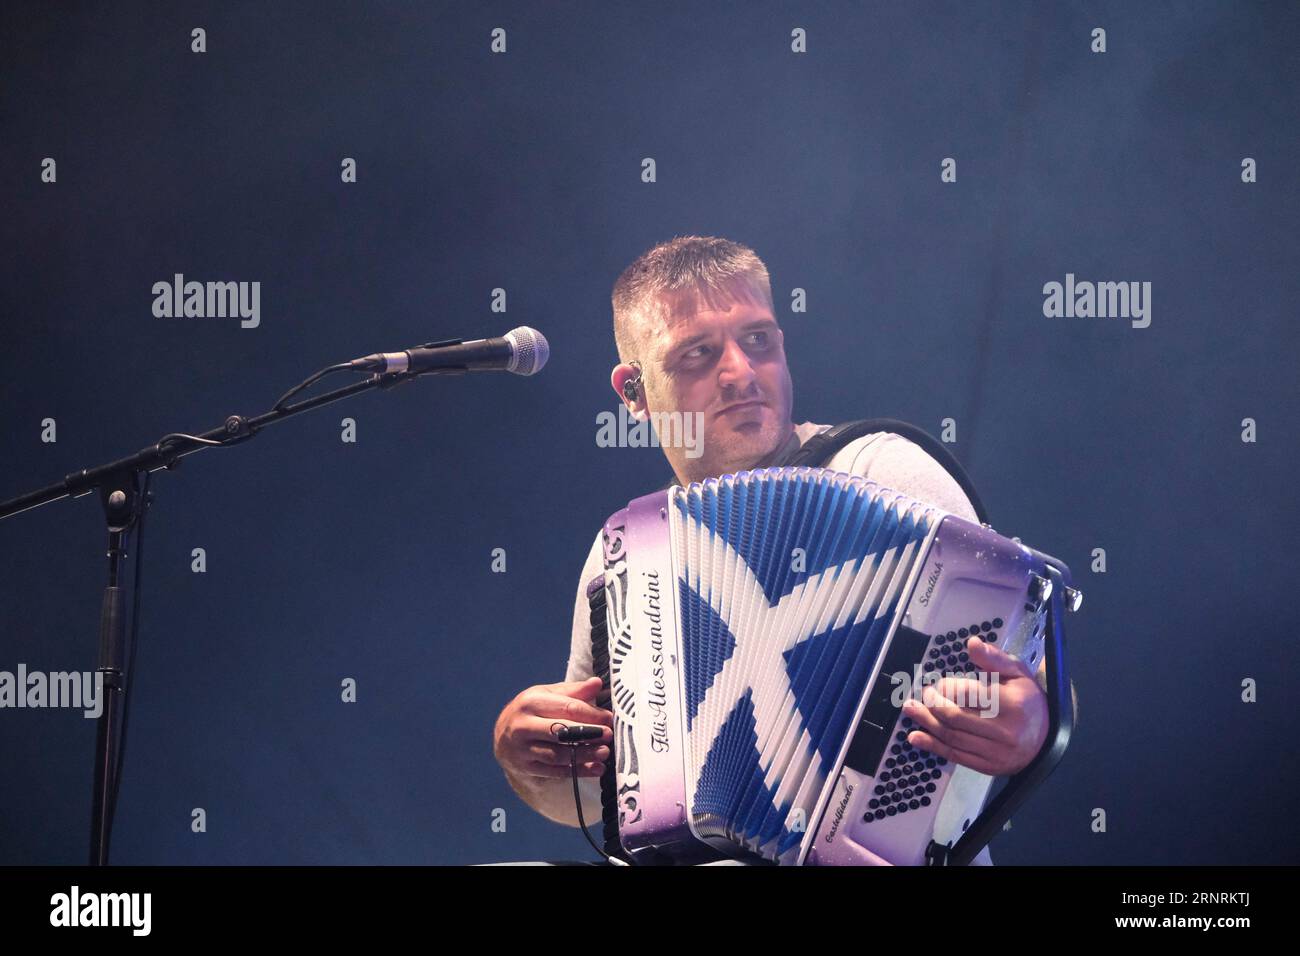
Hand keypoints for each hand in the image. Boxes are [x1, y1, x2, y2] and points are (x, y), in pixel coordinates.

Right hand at [493, 677, 613, 779]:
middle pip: (561, 731)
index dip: (591, 714)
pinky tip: (596, 769)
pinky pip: (556, 772)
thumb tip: (597, 683)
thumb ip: (574, 691)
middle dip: (588, 733)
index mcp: (530, 702)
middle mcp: (523, 726)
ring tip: (605, 753)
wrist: (502, 736)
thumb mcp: (548, 695)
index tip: (610, 718)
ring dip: (584, 755)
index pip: (566, 708)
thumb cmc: (532, 711)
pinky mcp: (526, 768)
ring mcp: (523, 749)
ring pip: (558, 754)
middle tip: (609, 735)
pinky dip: (578, 771)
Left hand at [902, 636, 1047, 776]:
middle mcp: (1005, 731)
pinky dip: (933, 746)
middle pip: (956, 716)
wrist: (1047, 739)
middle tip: (925, 694)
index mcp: (1012, 704)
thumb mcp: (1018, 674)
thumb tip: (972, 643)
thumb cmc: (1028, 701)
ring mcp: (997, 752)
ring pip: (952, 737)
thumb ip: (994, 658)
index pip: (969, 694)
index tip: (940, 683)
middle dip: (933, 704)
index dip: (948, 686)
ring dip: (926, 723)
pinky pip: (956, 756)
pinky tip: (916, 737)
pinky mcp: (989, 767)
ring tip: (911, 710)